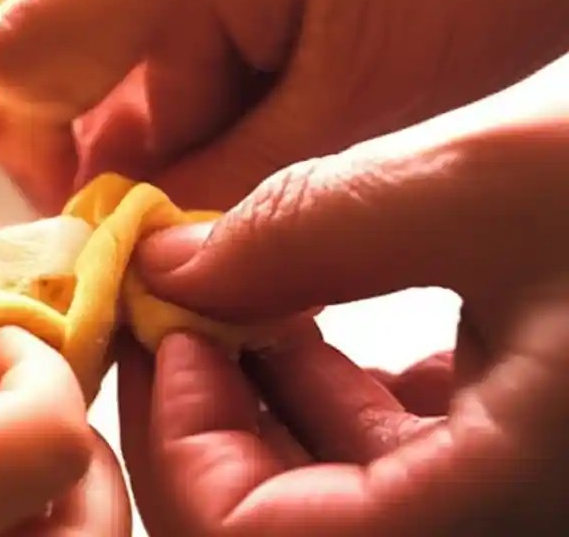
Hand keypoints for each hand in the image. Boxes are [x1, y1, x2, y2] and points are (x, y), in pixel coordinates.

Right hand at [0, 0, 568, 213]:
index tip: (108, 232)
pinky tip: (286, 173)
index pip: (14, 57)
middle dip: (116, 184)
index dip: (38, 156)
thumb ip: (233, 178)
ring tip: (268, 213)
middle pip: (64, 94)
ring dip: (182, 175)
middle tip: (192, 251)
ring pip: (139, 106)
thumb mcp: (356, 90)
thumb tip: (147, 253)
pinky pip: (197, 89)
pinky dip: (224, 147)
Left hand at [116, 58, 568, 534]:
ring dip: (281, 404)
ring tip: (256, 295)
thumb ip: (313, 228)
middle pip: (281, 526)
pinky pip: (418, 478)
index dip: (173, 438)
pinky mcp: (546, 476)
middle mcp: (507, 536)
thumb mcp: (495, 189)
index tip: (161, 320)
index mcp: (497, 520)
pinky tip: (357, 326)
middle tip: (190, 303)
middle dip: (216, 417)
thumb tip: (166, 261)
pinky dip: (361, 410)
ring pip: (347, 502)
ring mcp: (528, 511)